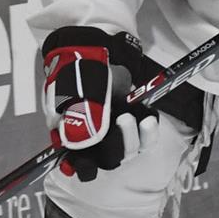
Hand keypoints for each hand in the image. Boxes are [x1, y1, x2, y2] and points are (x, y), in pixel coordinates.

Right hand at [42, 27, 154, 179]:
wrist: (96, 50)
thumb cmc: (79, 71)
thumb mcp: (76, 91)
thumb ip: (80, 116)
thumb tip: (83, 141)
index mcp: (69, 136)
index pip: (78, 163)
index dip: (86, 166)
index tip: (92, 162)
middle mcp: (92, 139)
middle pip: (109, 159)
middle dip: (118, 144)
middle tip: (122, 120)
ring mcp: (113, 132)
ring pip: (128, 150)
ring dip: (134, 137)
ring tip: (132, 116)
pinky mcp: (132, 123)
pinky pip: (145, 138)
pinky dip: (148, 130)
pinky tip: (147, 117)